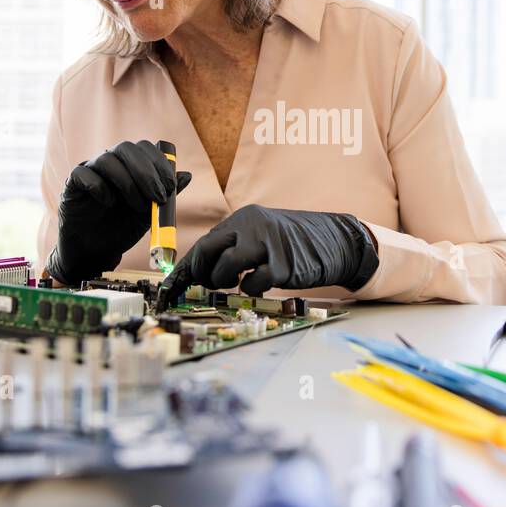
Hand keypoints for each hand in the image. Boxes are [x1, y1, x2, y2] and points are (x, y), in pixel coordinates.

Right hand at [45, 140, 191, 285]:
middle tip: (157, 196)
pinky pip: (82, 174)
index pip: (145, 148)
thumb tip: (186, 175)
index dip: (159, 163)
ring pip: (106, 159)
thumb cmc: (122, 228)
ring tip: (137, 206)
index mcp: (129, 165)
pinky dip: (99, 187)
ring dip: (127, 182)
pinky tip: (110, 203)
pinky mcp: (72, 184)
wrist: (96, 251)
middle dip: (146, 171)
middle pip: (126, 148)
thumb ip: (166, 194)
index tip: (170, 186)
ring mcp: (90, 171)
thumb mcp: (150, 213)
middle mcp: (109, 163)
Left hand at [157, 204, 378, 307]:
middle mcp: (252, 226)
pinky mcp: (282, 265)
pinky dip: (251, 289)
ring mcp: (267, 244)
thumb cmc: (292, 244)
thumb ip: (235, 245)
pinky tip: (261, 283)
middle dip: (201, 273)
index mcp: (245, 217)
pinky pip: (252, 284)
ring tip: (238, 281)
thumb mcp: (261, 234)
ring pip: (226, 267)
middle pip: (208, 251)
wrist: (334, 242)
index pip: (205, 241)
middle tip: (209, 282)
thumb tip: (202, 268)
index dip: (187, 266)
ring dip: (225, 281)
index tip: (172, 285)